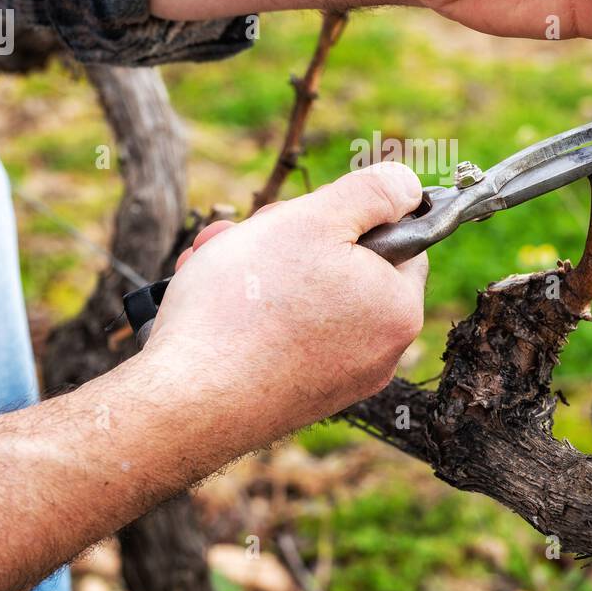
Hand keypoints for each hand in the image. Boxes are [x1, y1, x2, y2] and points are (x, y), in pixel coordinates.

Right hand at [141, 163, 427, 446]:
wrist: (183, 405)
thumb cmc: (247, 306)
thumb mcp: (315, 220)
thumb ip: (372, 193)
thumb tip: (408, 186)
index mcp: (399, 309)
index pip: (396, 239)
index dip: (344, 215)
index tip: (299, 216)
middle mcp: (379, 353)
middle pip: (342, 266)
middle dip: (285, 239)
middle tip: (238, 237)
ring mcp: (337, 382)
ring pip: (302, 298)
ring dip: (255, 269)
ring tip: (208, 265)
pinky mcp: (295, 399)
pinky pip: (281, 337)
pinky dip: (247, 313)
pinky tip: (207, 305)